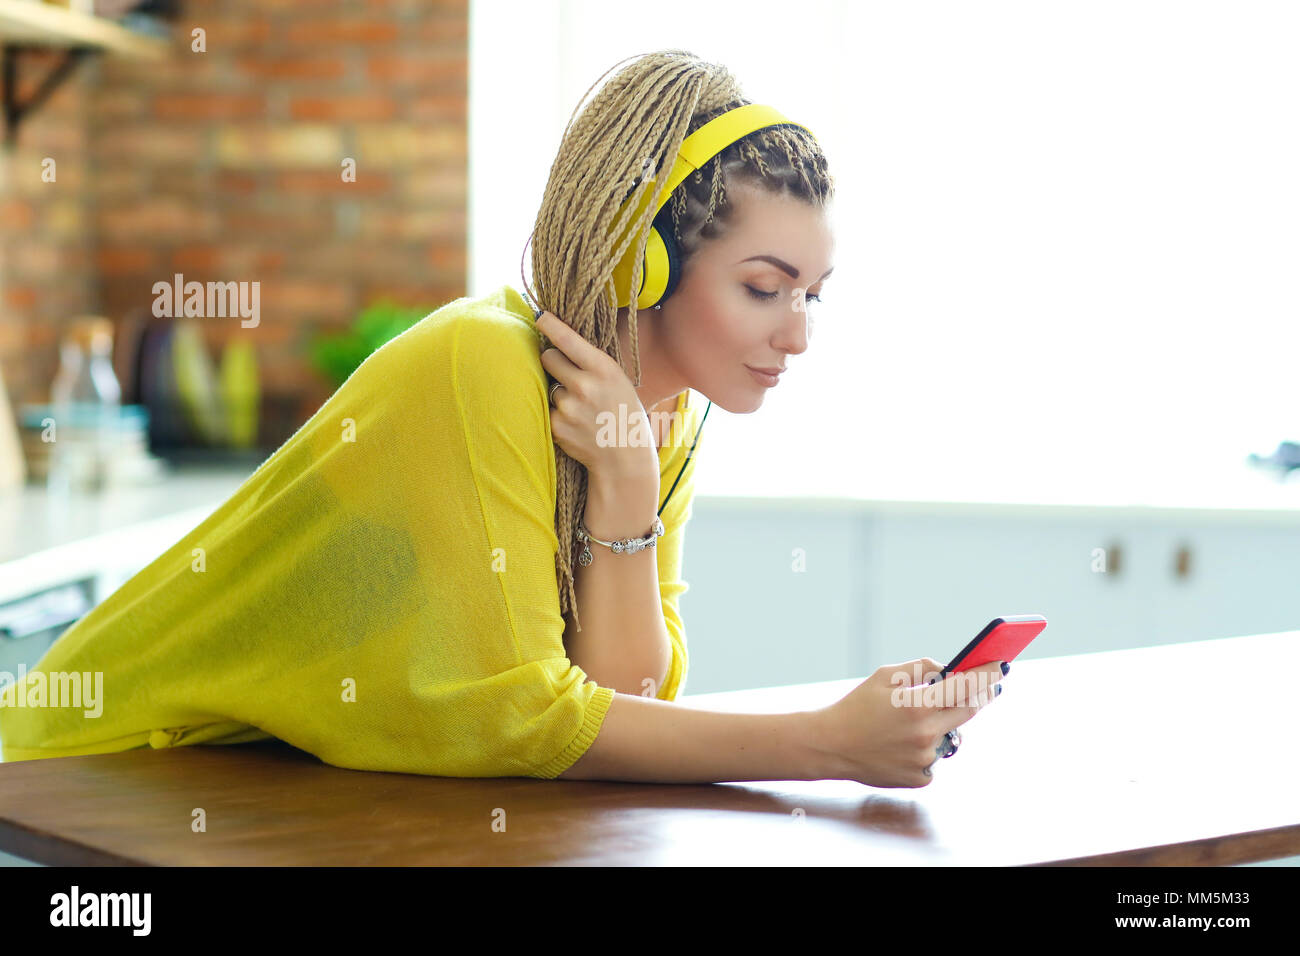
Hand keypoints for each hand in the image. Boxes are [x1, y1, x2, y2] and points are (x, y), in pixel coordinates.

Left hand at [536, 310, 659, 482]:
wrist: (625, 457)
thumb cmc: (623, 413)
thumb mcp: (618, 380)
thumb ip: (591, 362)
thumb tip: (558, 342)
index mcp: (603, 368)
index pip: (567, 339)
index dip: (549, 324)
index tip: (539, 316)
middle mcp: (584, 385)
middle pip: (548, 357)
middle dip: (552, 361)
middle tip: (565, 373)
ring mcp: (568, 407)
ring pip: (548, 386)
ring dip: (558, 392)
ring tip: (580, 408)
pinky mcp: (556, 426)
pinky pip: (547, 409)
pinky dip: (556, 413)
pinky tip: (575, 423)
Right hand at [808, 656, 1004, 787]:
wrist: (830, 745)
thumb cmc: (856, 706)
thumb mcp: (883, 676)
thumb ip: (920, 669)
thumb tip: (948, 669)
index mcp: (917, 705)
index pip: (965, 686)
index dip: (986, 674)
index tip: (1000, 666)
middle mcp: (925, 734)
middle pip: (967, 711)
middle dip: (976, 697)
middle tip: (984, 686)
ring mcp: (924, 760)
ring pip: (949, 736)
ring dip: (942, 725)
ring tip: (911, 723)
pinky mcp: (919, 779)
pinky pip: (935, 760)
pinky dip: (926, 749)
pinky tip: (901, 746)